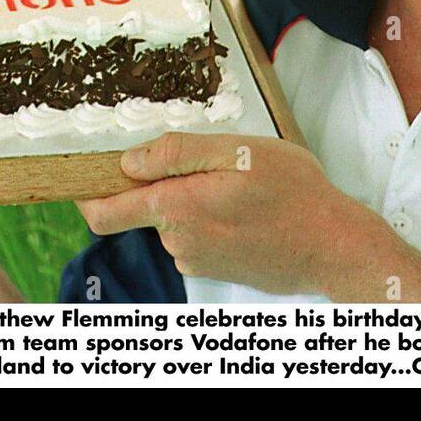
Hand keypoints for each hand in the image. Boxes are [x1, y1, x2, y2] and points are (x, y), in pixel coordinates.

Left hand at [76, 132, 377, 295]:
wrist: (333, 247)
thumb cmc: (294, 193)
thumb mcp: (238, 152)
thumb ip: (178, 154)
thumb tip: (128, 162)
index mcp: (176, 207)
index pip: (102, 213)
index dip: (87, 193)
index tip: (89, 173)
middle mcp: (178, 240)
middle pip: (145, 208)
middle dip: (166, 183)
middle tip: (211, 163)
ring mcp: (196, 258)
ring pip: (174, 219)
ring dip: (195, 200)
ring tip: (240, 186)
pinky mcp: (215, 268)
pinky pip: (196, 236)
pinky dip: (212, 218)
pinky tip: (246, 208)